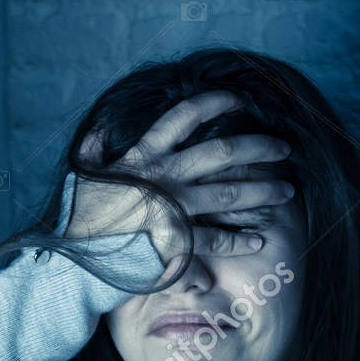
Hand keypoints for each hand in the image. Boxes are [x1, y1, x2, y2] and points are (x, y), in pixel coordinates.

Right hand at [62, 91, 293, 269]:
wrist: (72, 260)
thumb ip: (93, 150)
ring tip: (286, 191)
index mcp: (142, 154)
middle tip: (284, 149)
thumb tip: (99, 129)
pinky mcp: (176, 241)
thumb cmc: (77, 219)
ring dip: (262, 191)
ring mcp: (172, 207)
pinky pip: (216, 239)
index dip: (216, 102)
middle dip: (259, 147)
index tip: (240, 100)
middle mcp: (163, 175)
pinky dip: (238, 240)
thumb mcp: (81, 176)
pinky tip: (257, 240)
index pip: (185, 115)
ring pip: (229, 192)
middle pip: (223, 151)